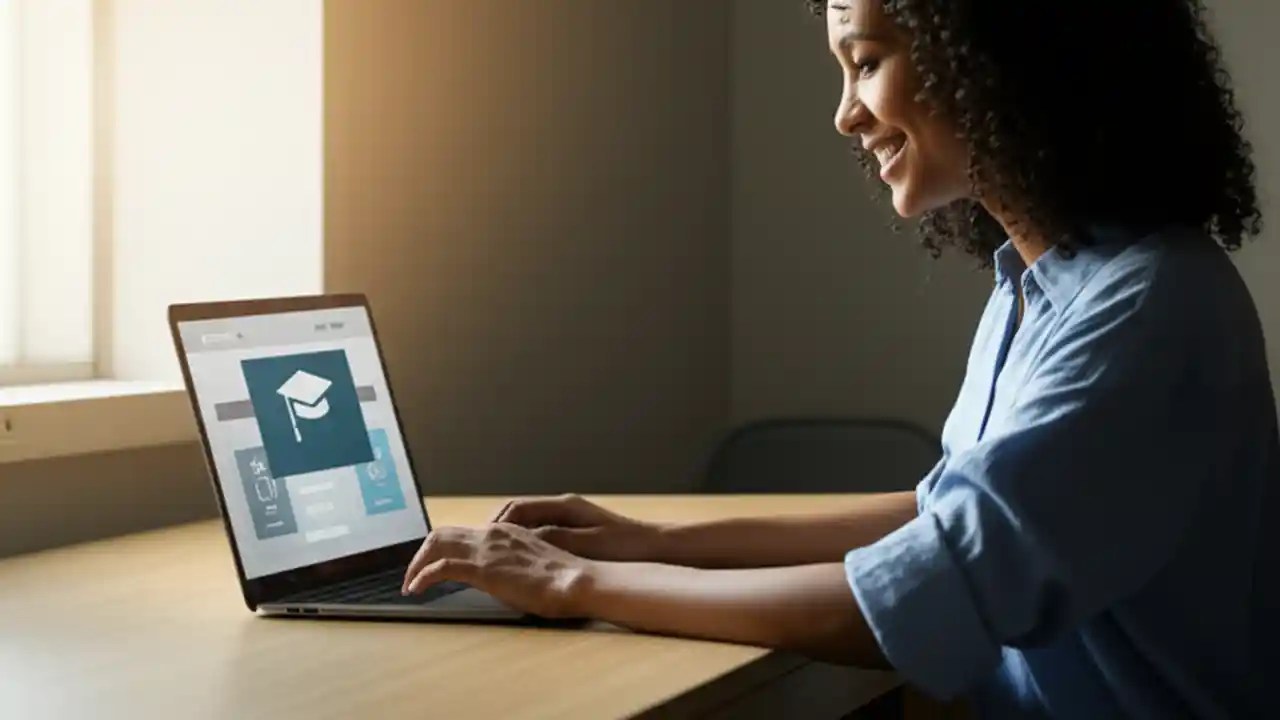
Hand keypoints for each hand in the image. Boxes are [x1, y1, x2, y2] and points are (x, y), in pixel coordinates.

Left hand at [400, 524, 592, 618]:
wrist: (576, 581)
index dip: (442, 549)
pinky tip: (416, 590)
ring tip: (410, 583)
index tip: (433, 566)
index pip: (463, 533)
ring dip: (417, 563)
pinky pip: (440, 568)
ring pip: (437, 544)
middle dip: (422, 554)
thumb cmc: (563, 580)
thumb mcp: (532, 565)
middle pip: (443, 534)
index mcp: (506, 531)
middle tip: (414, 575)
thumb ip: (512, 564)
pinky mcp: (482, 568)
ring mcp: (486, 548)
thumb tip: (499, 578)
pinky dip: (422, 576)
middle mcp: (492, 533)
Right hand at [492, 494, 664, 562]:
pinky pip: (543, 535)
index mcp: (565, 506)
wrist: (656, 548)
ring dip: (512, 538)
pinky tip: (524, 562)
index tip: (483, 539)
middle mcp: (565, 508)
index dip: (497, 523)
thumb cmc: (625, 546)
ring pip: (530, 525)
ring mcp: (571, 519)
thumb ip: (554, 538)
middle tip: (481, 549)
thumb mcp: (587, 543)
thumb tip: (520, 536)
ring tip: (496, 557)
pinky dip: (528, 545)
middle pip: (520, 514)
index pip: (518, 508)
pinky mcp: (578, 533)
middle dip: (498, 530)